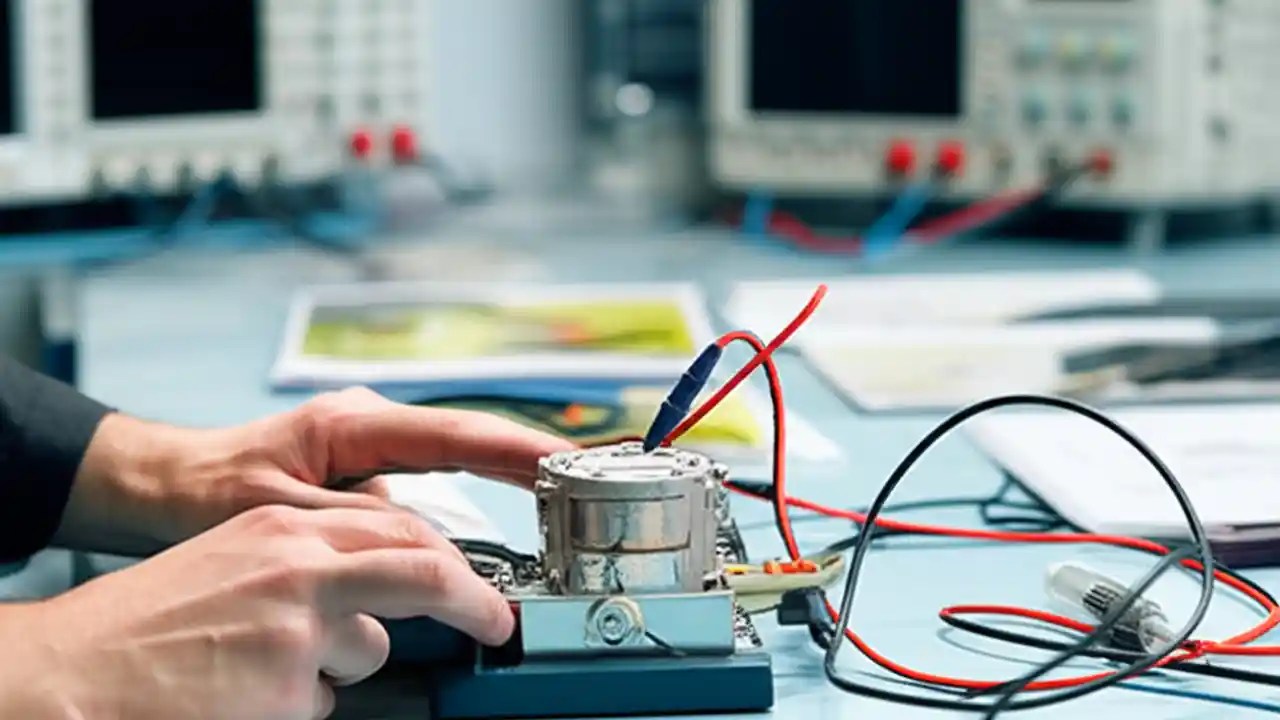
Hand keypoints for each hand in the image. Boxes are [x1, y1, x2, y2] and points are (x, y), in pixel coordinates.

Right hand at [1, 504, 510, 719]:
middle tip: (494, 622)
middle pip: (423, 570)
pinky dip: (296, 706)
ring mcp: (296, 626)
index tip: (479, 582)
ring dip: (339, 667)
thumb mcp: (235, 558)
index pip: (399, 528)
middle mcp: (298, 565)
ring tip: (261, 668)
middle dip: (471, 600)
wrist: (68, 673)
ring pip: (370, 651)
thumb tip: (382, 579)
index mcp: (282, 525)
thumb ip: (309, 559)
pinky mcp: (285, 685)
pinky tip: (242, 696)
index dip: (452, 560)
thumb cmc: (144, 624)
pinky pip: (324, 703)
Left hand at [55, 387, 575, 555]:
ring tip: (555, 505)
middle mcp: (373, 425)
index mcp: (355, 423)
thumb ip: (357, 527)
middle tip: (585, 481)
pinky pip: (429, 492)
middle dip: (529, 462)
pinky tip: (491, 530)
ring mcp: (373, 447)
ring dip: (502, 488)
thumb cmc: (207, 490)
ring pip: (453, 472)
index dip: (519, 449)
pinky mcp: (368, 471)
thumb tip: (424, 545)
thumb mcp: (281, 514)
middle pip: (470, 443)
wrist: (165, 484)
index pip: (458, 434)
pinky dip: (462, 512)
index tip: (567, 460)